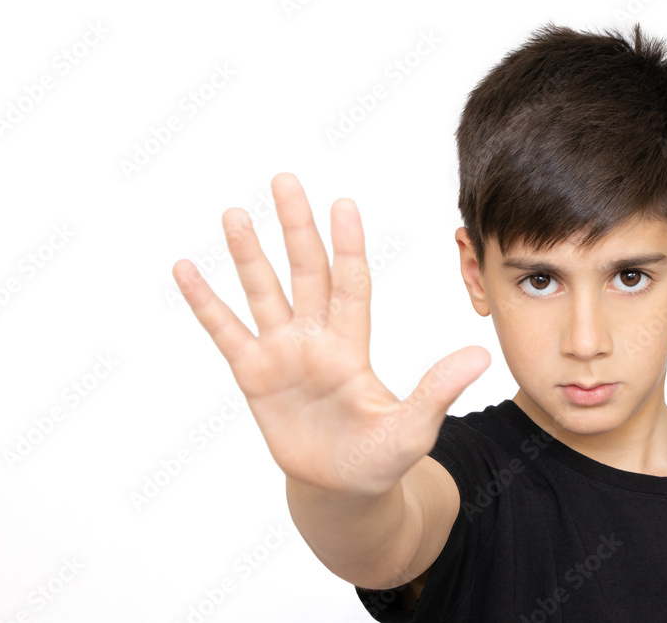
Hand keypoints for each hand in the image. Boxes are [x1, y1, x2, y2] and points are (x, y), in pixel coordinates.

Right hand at [172, 172, 489, 497]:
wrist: (341, 487)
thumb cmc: (380, 456)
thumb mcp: (412, 429)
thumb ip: (437, 391)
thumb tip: (481, 358)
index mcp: (352, 345)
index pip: (350, 284)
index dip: (346, 247)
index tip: (343, 205)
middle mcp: (316, 338)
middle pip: (304, 272)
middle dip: (296, 227)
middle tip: (285, 180)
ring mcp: (282, 352)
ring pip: (263, 292)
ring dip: (248, 254)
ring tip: (235, 213)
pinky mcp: (253, 374)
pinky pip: (225, 331)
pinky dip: (205, 301)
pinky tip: (186, 268)